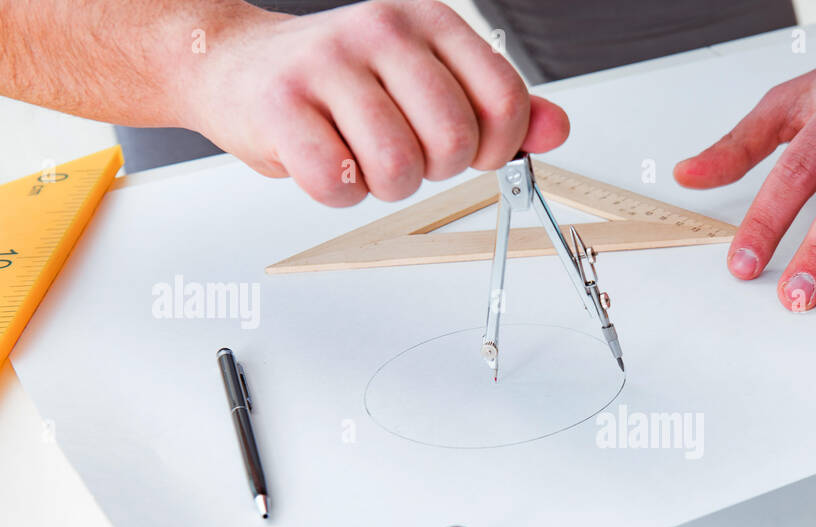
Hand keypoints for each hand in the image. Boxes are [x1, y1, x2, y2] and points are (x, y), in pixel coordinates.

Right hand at [182, 0, 569, 205]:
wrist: (238, 66)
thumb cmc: (340, 82)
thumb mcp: (429, 79)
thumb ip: (496, 106)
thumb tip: (555, 129)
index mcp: (429, 22)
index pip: (503, 101)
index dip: (496, 148)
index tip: (471, 151)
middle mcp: (382, 32)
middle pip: (453, 141)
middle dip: (436, 170)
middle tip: (405, 154)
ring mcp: (328, 64)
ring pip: (398, 168)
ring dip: (384, 185)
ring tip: (361, 156)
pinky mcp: (281, 105)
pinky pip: (338, 183)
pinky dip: (337, 192)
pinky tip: (325, 160)